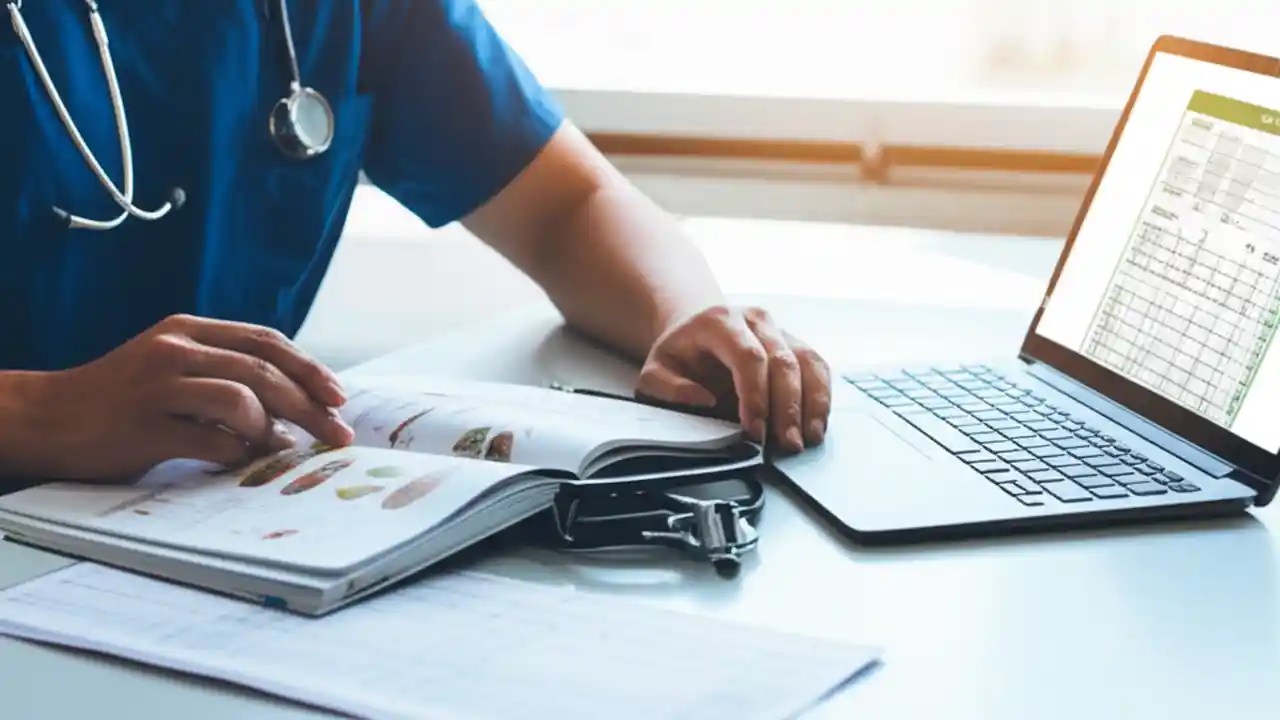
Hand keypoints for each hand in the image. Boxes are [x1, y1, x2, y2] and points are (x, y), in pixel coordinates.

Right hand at [9, 314, 353, 479]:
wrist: (47, 417)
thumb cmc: (122, 398)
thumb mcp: (173, 367)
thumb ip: (225, 374)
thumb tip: (293, 410)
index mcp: (188, 330)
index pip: (266, 341)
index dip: (309, 368)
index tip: (339, 396)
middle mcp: (175, 349)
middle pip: (264, 370)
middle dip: (311, 404)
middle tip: (339, 432)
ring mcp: (158, 387)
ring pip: (242, 399)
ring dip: (274, 428)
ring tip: (284, 448)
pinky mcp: (145, 427)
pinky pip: (211, 439)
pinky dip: (239, 452)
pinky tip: (247, 460)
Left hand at [636, 306, 830, 453]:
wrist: (697, 330)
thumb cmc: (679, 356)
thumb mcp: (655, 371)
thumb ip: (666, 387)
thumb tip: (702, 400)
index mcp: (719, 322)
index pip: (748, 357)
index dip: (756, 396)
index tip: (755, 431)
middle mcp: (755, 319)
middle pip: (782, 361)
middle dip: (787, 408)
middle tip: (786, 445)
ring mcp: (779, 329)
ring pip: (806, 362)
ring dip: (811, 404)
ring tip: (807, 439)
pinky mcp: (795, 343)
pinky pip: (817, 367)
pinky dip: (821, 397)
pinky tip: (816, 424)